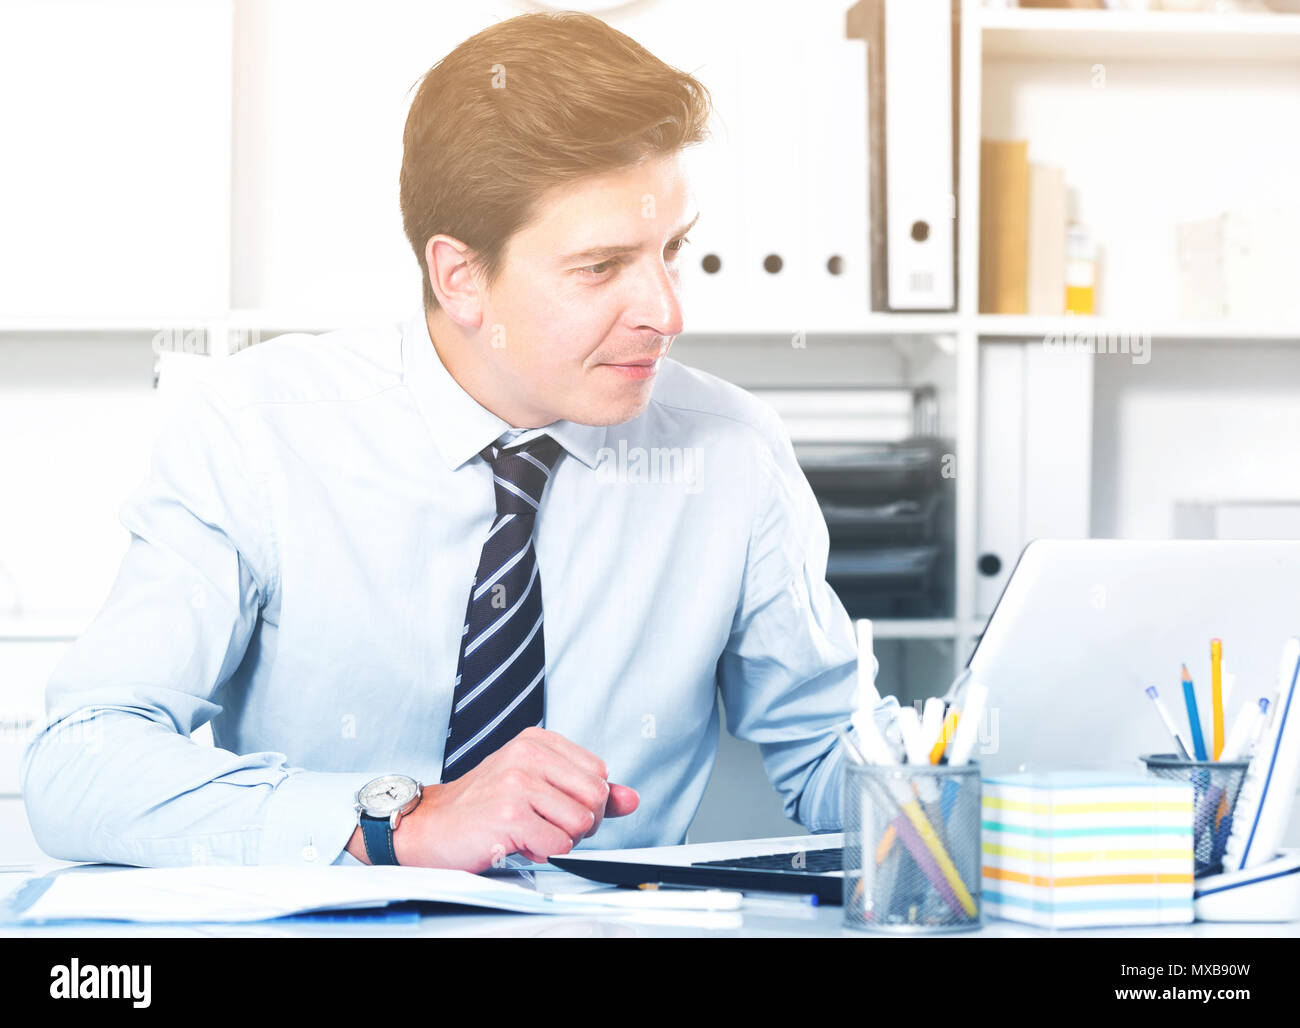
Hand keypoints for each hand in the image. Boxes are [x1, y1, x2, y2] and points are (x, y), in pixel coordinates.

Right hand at [388, 727, 638, 871]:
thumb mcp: (537, 786)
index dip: (587, 801)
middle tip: (547, 826)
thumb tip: (632, 798)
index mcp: (537, 741)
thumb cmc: (482, 806)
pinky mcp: (509, 814)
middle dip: (581, 824)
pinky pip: (559, 845)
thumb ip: (586, 791)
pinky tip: (519, 843)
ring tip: (531, 833)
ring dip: (561, 840)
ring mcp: (518, 782)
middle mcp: (528, 754)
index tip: (557, 807)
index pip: (600, 773)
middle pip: (597, 798)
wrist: (430, 826)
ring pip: (582, 823)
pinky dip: (544, 853)